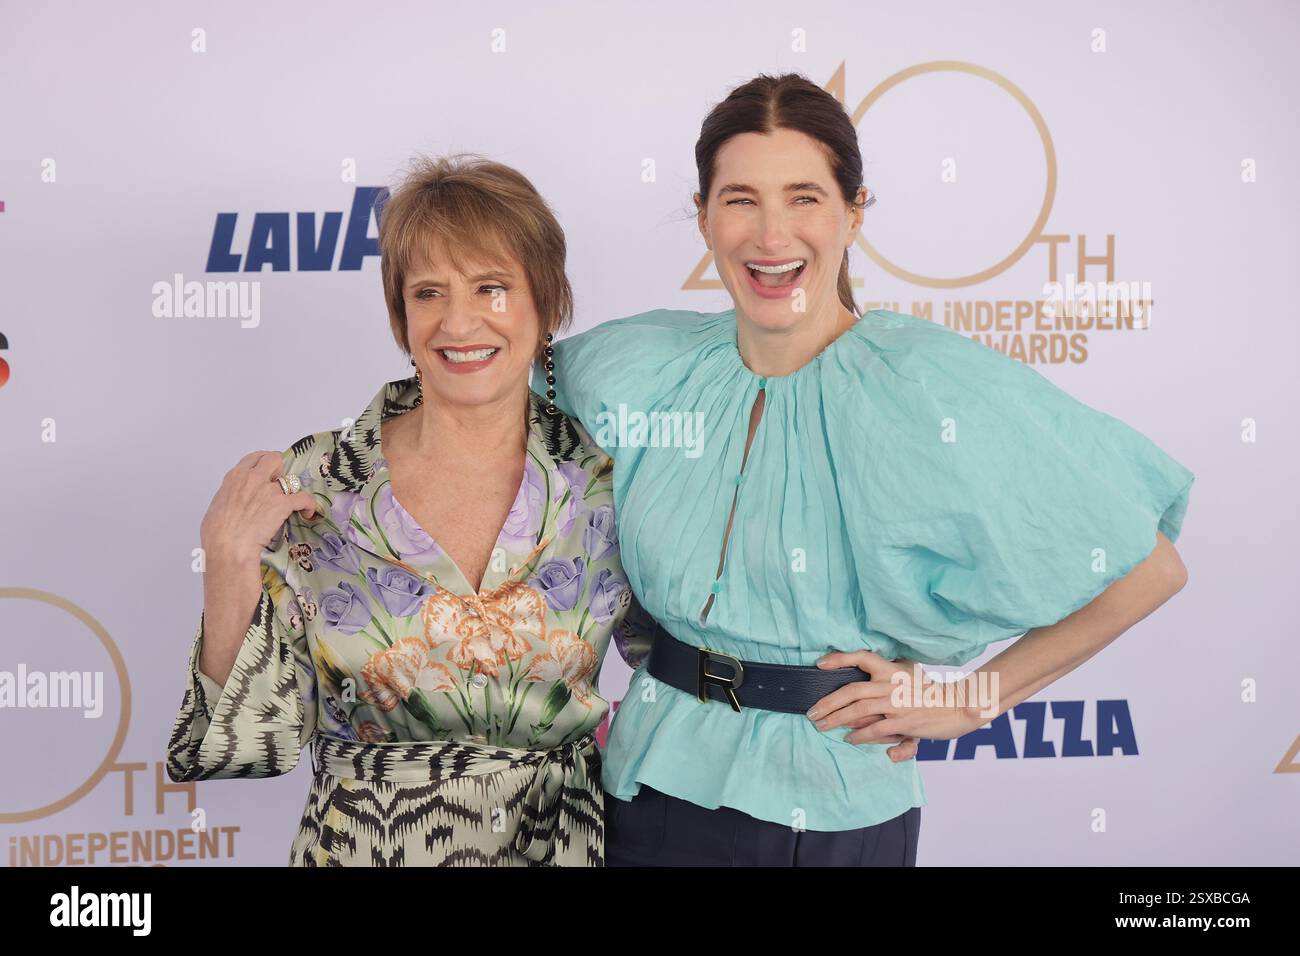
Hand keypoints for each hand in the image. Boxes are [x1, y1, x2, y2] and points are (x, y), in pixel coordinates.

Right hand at [200, 450, 318, 564]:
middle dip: (279, 469)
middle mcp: (253, 478)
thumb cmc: (217, 531)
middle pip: (274, 458)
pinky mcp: (282, 504)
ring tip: (294, 502)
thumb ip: (232, 495)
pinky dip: (309, 505)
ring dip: (293, 490)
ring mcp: (269, 490)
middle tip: (279, 484)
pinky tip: (307, 513)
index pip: (254, 458)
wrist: (228, 545)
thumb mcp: (218, 504)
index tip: (267, 472)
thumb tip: (239, 500)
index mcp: (236, 477)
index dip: (264, 464)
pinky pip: (304, 498)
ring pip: (291, 479)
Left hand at [808, 650, 978, 754]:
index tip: (820, 663)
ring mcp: (897, 704)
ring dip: (836, 720)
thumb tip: (872, 690)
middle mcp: (892, 684)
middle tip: (812, 712)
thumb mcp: (912, 681)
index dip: (839, 658)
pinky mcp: (904, 722)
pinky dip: (859, 735)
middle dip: (828, 703)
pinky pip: (875, 729)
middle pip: (851, 691)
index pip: (863, 657)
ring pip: (858, 711)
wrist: (961, 705)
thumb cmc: (934, 695)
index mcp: (893, 670)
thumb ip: (891, 687)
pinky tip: (850, 738)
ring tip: (823, 726)